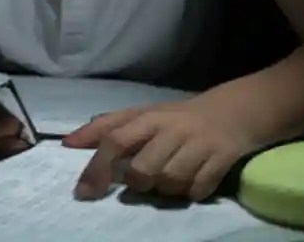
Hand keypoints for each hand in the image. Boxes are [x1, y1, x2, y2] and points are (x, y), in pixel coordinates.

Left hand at [63, 96, 255, 201]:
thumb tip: (68, 143)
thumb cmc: (180, 118)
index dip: (97, 168)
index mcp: (151, 117)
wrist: (235, 110)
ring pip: (170, 182)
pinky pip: (199, 189)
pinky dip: (193, 191)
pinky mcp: (223, 157)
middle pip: (142, 170)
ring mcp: (200, 144)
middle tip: (146, 177)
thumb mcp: (145, 114)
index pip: (116, 140)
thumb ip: (107, 127)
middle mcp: (173, 130)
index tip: (85, 193)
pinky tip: (194, 181)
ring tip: (172, 178)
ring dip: (167, 189)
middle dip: (138, 182)